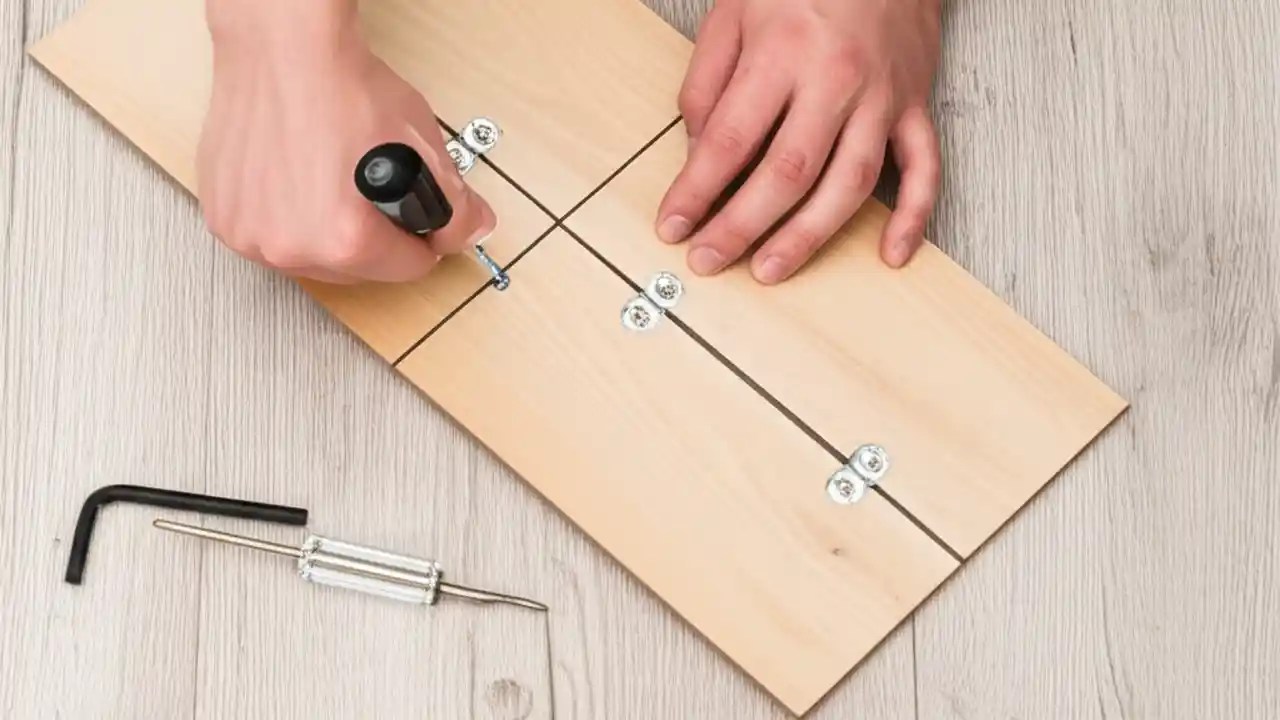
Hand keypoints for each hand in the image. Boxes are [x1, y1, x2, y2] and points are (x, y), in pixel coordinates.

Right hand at [197, 0, 494, 283]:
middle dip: (373, 241)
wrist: (283, 50)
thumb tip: (471, 231)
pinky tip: (299, 184)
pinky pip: (270, 236)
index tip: (417, 221)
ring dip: (328, 236)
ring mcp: (249, 234)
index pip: (408, 268)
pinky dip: (288, 219)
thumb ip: (456, 204)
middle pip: (357, 271)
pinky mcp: (223, 217)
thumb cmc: (344, 88)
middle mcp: (290, 247)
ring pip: (311, 258)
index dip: (421, 240)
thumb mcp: (424, 145)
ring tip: (336, 188)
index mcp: (344, 240)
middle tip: (374, 197)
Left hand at [657, 0, 941, 282]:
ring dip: (807, 236)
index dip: (695, 191)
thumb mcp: (734, 12)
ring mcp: (882, 97)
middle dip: (741, 226)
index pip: (729, 140)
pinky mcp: (915, 105)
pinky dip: (912, 217)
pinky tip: (891, 254)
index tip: (673, 225)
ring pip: (849, 183)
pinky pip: (923, 168)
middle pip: (787, 172)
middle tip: (709, 259)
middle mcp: (835, 80)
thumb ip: (708, 84)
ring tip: (769, 269)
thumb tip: (698, 154)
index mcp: (782, 52)